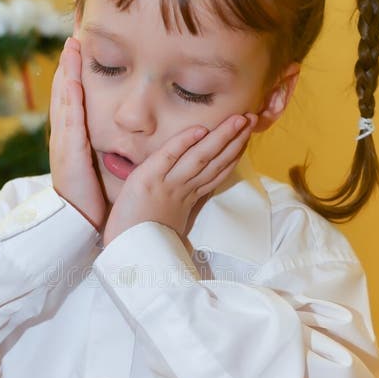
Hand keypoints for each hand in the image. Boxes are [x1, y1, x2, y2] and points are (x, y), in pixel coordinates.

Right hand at [49, 37, 106, 230]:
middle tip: (72, 39)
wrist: (77, 224)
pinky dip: (70, 99)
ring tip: (70, 48)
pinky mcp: (69, 154)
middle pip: (64, 93)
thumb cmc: (90, 199)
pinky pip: (70, 121)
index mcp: (71, 140)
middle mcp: (64, 138)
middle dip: (67, 65)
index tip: (79, 52)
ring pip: (64, 101)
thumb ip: (99, 149)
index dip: (74, 75)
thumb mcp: (94, 167)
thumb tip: (111, 135)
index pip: (72, 100)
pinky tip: (72, 81)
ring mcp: (64, 144)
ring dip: (66, 73)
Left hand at [103, 112, 256, 245]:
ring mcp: (165, 186)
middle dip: (234, 140)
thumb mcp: (168, 226)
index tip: (247, 138)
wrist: (125, 258)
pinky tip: (199, 129)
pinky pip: (167, 158)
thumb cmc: (142, 242)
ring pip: (198, 158)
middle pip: (213, 162)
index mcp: (186, 201)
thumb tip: (192, 197)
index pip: (215, 173)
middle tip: (253, 119)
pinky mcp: (146, 182)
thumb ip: (180, 208)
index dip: (233, 155)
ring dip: (220, 137)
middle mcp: (180, 191)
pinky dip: (183, 143)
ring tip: (238, 120)